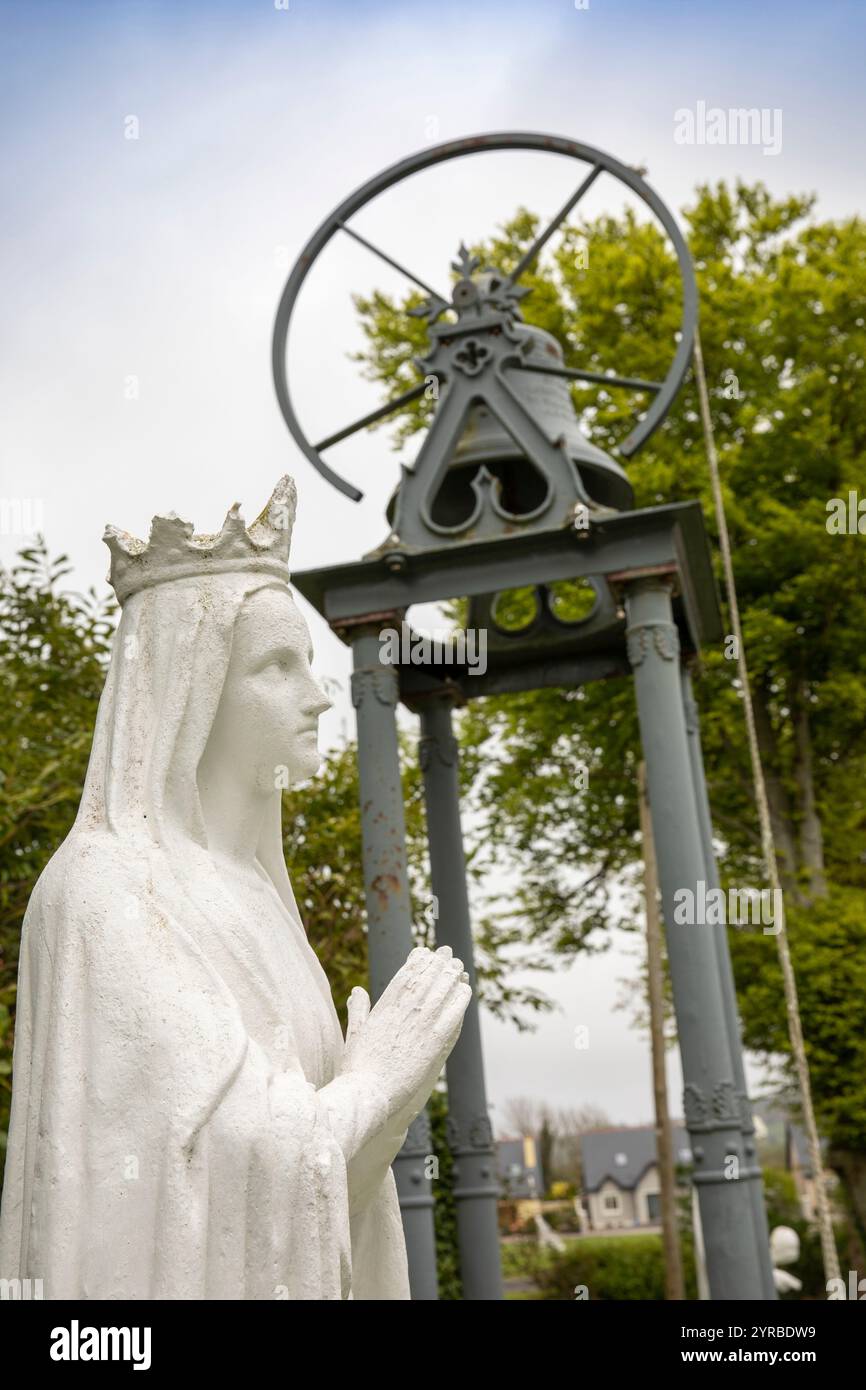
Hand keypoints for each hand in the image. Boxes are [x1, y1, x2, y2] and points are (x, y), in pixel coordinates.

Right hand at [342, 946, 470, 1130]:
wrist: (368, 1094)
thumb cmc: (356, 1069)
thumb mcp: (354, 1034)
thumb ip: (359, 1009)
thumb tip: (357, 990)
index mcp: (384, 1009)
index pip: (405, 977)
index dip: (417, 962)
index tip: (424, 952)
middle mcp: (404, 1013)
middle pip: (426, 980)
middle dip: (437, 964)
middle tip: (447, 953)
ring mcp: (420, 1027)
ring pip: (441, 993)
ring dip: (451, 977)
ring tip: (458, 967)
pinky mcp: (434, 1043)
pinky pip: (453, 1015)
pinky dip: (460, 1000)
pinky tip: (465, 990)